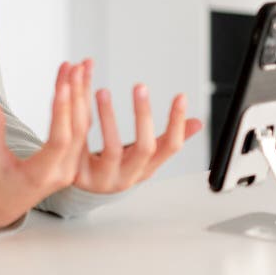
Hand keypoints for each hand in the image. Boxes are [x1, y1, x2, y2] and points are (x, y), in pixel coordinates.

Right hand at [0, 61, 91, 229]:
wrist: (2, 208)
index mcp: (40, 175)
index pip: (58, 140)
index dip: (62, 112)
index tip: (63, 85)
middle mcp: (61, 172)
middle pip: (76, 130)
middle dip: (75, 95)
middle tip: (74, 67)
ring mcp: (70, 168)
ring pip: (83, 128)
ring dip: (82, 96)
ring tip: (81, 67)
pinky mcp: (72, 161)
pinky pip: (81, 131)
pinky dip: (81, 106)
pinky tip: (81, 84)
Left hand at [71, 58, 202, 193]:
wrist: (82, 188)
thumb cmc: (116, 166)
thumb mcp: (143, 156)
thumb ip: (167, 139)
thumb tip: (198, 123)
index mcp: (146, 168)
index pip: (170, 147)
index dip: (177, 123)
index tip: (181, 96)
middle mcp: (128, 176)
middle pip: (144, 148)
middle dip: (144, 116)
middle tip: (141, 86)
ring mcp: (104, 178)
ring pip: (110, 148)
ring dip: (108, 117)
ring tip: (102, 90)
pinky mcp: (79, 175)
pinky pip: (81, 145)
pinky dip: (78, 121)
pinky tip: (76, 101)